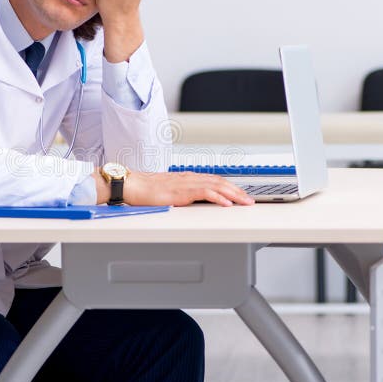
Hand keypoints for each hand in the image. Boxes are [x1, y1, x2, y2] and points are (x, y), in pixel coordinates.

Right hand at [93, 169, 254, 206]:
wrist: (132, 185)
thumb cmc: (145, 190)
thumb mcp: (168, 192)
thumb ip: (181, 195)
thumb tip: (191, 201)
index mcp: (187, 178)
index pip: (214, 180)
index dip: (230, 187)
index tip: (241, 195)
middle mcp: (190, 178)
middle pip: (220, 182)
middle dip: (237, 191)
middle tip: (250, 200)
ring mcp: (186, 183)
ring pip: (216, 186)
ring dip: (233, 194)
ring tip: (245, 201)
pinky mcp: (181, 191)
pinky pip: (204, 193)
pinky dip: (218, 197)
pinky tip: (227, 203)